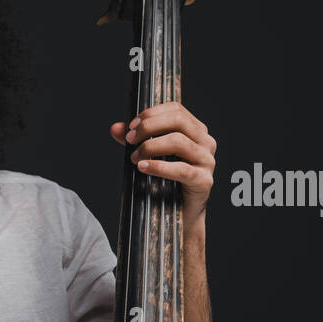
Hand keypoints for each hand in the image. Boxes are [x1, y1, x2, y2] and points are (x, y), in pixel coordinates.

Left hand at [110, 101, 216, 225]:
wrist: (181, 212)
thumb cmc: (166, 180)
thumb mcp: (150, 155)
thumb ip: (136, 140)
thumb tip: (115, 128)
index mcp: (195, 130)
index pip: (176, 109)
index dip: (151, 114)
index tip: (131, 127)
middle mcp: (205, 141)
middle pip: (178, 120)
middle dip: (149, 127)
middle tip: (130, 139)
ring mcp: (207, 160)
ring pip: (178, 142)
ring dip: (150, 147)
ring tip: (134, 158)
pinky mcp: (204, 180)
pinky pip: (181, 169)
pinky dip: (159, 166)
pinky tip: (143, 167)